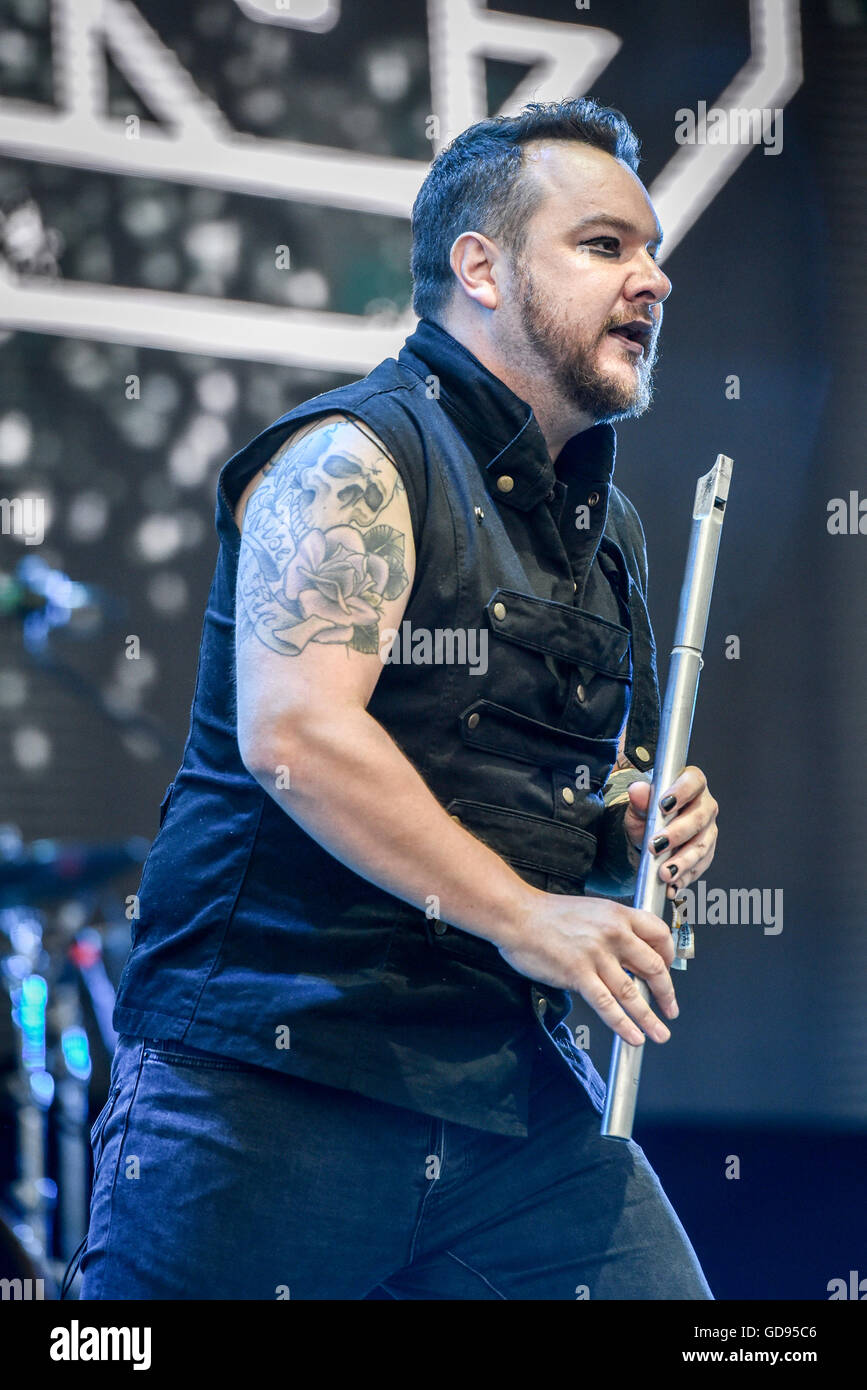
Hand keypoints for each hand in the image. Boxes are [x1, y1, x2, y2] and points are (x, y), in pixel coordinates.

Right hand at [497, 893, 677, 1046]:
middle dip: (666, 993)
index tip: (668, 969)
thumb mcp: (590, 910)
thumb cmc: (546, 914)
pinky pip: (607, 1004)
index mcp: (618, 914)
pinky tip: (633, 1036)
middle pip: (653, 967)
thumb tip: (626, 953)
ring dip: (650, 1017)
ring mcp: (597, 955)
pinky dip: (623, 1024)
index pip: (659, 934)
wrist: (516, 915)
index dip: (669, 955)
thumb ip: (611, 929)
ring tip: (660, 1033)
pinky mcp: (578, 974)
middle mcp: (613, 933)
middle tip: (671, 1009)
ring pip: (632, 992)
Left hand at [624, 765, 718, 899]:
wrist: (649, 837)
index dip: (681, 792)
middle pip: (698, 819)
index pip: (693, 782)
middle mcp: (705, 806)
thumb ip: (639, 798)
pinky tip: (672, 886)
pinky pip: (700, 867)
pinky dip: (685, 878)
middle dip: (677, 835)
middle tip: (656, 846)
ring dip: (682, 862)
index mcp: (691, 784)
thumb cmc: (648, 814)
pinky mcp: (707, 853)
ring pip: (702, 846)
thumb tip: (637, 790)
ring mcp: (709, 830)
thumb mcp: (639, 806)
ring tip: (664, 873)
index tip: (663, 806)